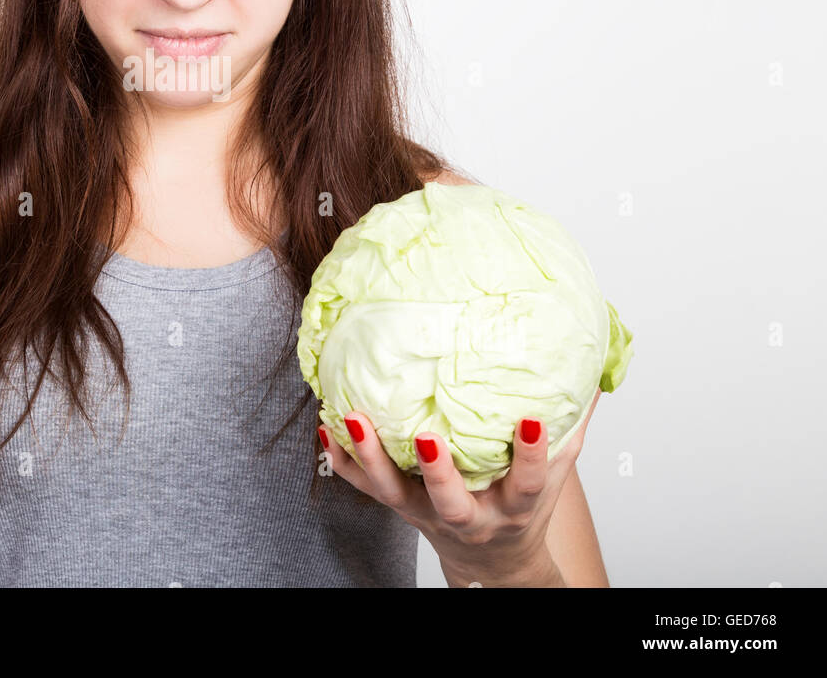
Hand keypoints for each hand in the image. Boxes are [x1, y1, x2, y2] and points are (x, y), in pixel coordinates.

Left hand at [320, 389, 600, 584]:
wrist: (494, 562)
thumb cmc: (522, 506)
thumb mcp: (556, 472)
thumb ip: (572, 419)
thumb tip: (594, 360)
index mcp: (514, 505)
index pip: (528, 484)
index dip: (530, 455)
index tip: (528, 420)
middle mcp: (470, 515)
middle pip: (452, 502)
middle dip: (439, 472)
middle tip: (426, 437)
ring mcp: (427, 513)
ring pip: (394, 493)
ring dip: (373, 457)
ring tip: (353, 418)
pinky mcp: (398, 506)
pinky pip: (364, 487)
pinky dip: (343, 460)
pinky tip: (327, 430)